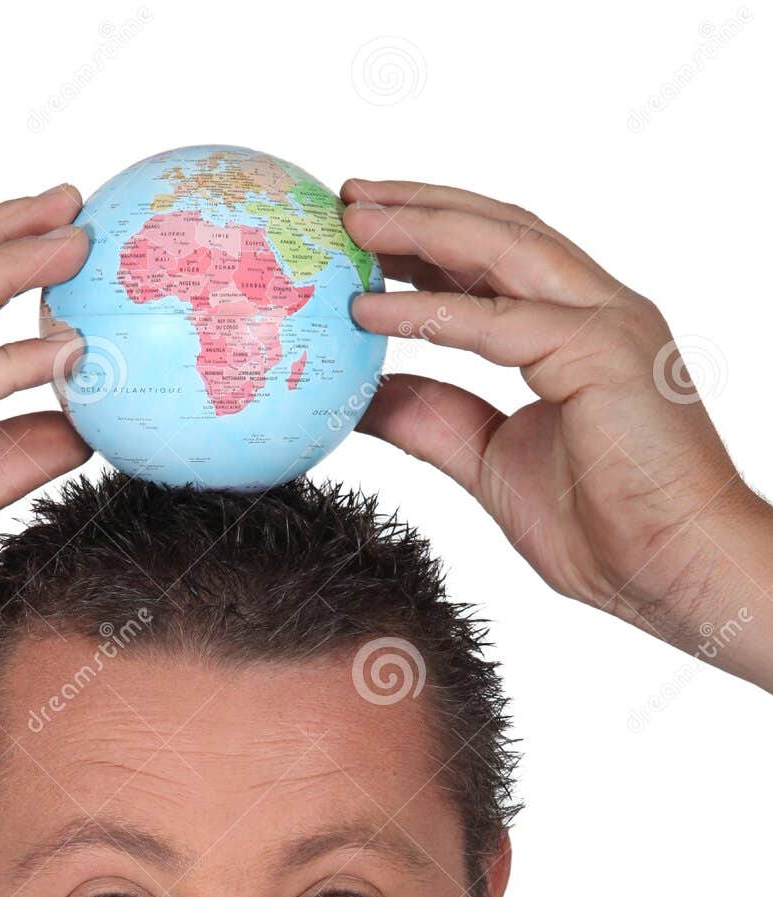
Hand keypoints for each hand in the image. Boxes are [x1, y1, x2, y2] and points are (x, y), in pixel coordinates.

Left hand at [342, 178, 772, 690]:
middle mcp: (597, 310)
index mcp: (579, 329)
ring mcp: (605, 324)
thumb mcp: (489, 462)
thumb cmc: (606, 529)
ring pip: (503, 248)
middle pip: (498, 231)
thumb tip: (361, 399)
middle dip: (419, 208)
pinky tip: (369, 309)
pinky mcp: (601, 355)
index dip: (429, 236)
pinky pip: (498, 322)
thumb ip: (432, 421)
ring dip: (422, 227)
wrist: (677, 570)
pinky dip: (430, 312)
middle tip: (346, 198)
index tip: (362, 230)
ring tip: (353, 219)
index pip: (497, 258)